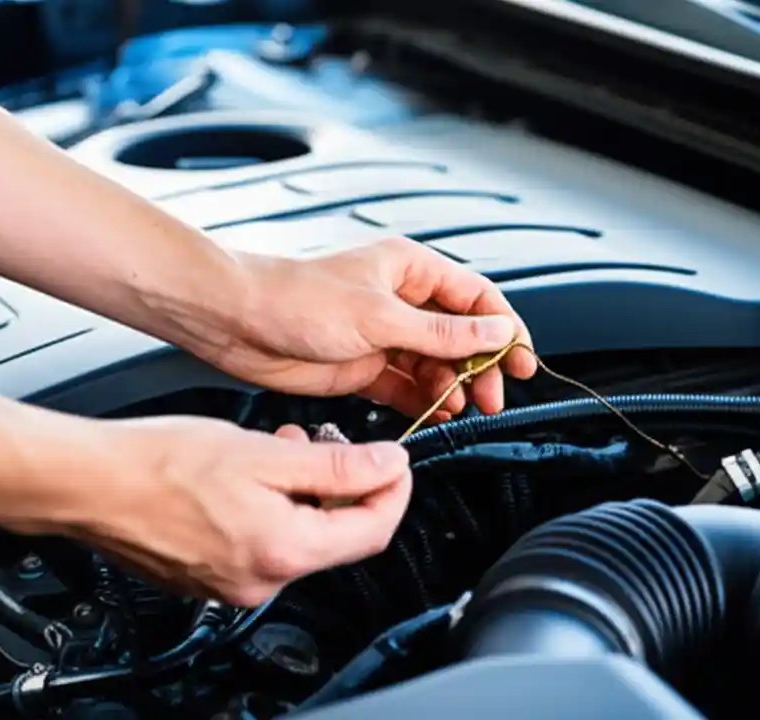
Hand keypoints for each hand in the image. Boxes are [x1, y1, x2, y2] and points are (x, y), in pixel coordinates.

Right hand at [34, 417, 411, 606]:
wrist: (90, 483)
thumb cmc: (160, 465)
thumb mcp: (265, 452)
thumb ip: (337, 464)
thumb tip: (388, 466)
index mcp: (284, 550)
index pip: (373, 531)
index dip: (394, 491)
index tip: (396, 461)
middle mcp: (261, 580)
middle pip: (335, 536)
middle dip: (341, 485)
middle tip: (323, 441)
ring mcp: (232, 584)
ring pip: (297, 537)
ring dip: (303, 492)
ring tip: (277, 448)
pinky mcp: (208, 577)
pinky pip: (260, 544)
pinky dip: (269, 508)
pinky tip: (247, 474)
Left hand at [176, 237, 537, 419]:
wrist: (238, 323)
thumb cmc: (296, 300)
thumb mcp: (379, 317)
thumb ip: (442, 331)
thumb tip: (495, 331)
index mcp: (410, 270)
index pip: (476, 298)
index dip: (505, 330)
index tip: (521, 362)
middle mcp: (401, 300)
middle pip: (462, 335)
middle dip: (482, 366)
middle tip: (494, 396)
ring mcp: (384, 335)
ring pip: (438, 364)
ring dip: (455, 387)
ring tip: (462, 407)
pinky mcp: (365, 366)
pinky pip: (409, 385)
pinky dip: (426, 400)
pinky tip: (436, 412)